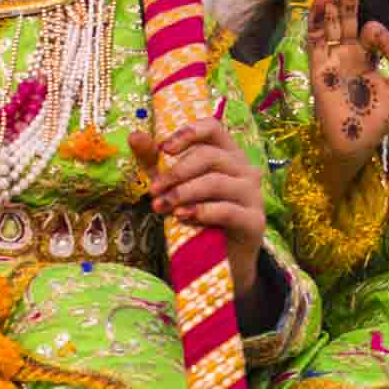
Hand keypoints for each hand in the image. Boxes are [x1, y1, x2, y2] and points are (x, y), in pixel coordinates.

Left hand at [131, 118, 267, 298]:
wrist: (223, 260)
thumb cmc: (198, 214)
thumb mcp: (173, 185)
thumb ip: (155, 161)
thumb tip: (134, 136)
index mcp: (228, 154)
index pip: (213, 128)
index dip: (188, 133)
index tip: (164, 149)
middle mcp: (245, 169)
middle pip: (210, 156)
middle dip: (176, 172)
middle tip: (152, 190)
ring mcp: (253, 195)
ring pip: (216, 182)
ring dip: (183, 193)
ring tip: (160, 207)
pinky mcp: (254, 221)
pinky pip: (227, 210)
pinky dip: (201, 212)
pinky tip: (181, 217)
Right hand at [308, 0, 388, 198]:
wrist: (355, 146)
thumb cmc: (376, 122)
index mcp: (366, 57)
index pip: (374, 32)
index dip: (388, 38)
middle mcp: (347, 53)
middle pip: (346, 15)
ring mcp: (332, 58)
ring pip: (328, 20)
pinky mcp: (319, 68)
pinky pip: (316, 39)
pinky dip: (318, 20)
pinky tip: (322, 1)